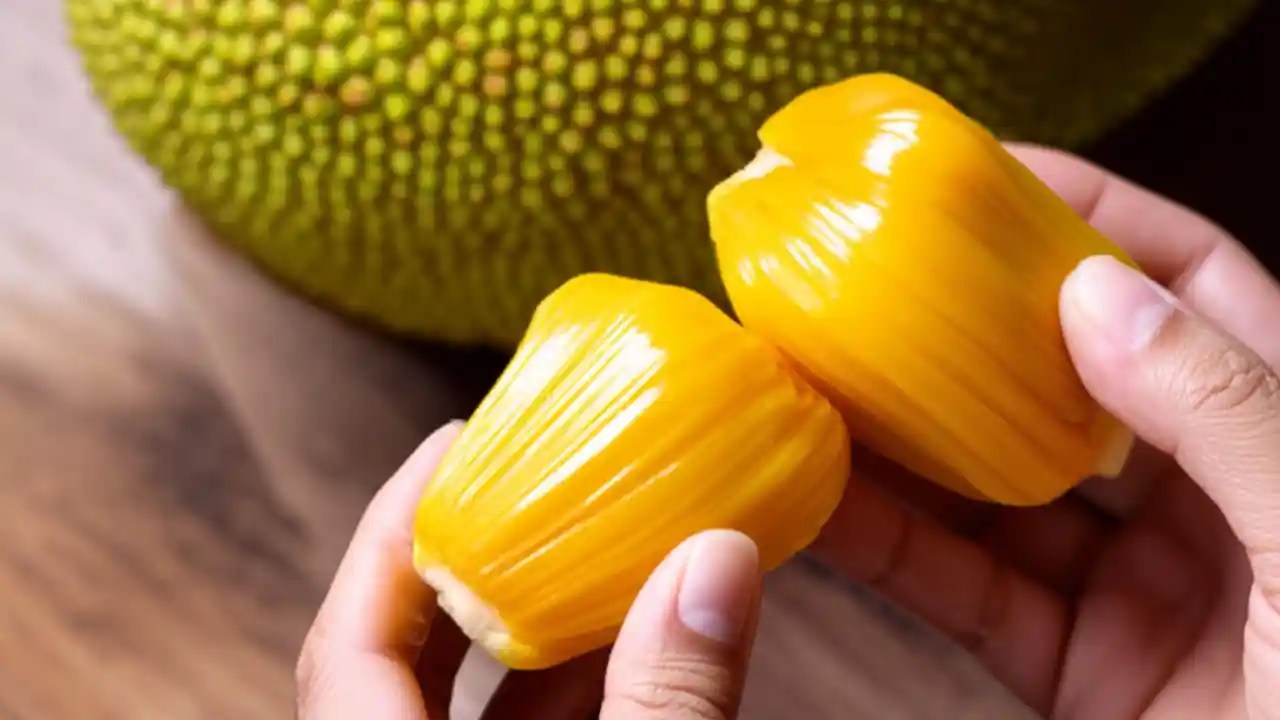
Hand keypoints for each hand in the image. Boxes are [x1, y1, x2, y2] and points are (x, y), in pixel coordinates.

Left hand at [296, 423, 761, 719]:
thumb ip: (666, 698)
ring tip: (603, 544)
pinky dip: (574, 695)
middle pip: (399, 653)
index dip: (393, 526)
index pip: (349, 636)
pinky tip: (636, 649)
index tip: (454, 439)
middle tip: (526, 474)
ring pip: (469, 706)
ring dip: (537, 629)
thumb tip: (716, 560)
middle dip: (469, 559)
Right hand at [811, 145, 1279, 718]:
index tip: (987, 179)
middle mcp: (1209, 498)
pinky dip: (895, 549)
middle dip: (972, 325)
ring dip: (909, 437)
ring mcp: (1136, 586)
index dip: (1093, 216)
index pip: (1189, 286)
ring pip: (1000, 486)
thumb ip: (1231, 413)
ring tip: (815, 376)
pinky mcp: (1075, 670)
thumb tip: (1097, 292)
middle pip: (1070, 378)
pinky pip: (969, 591)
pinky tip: (825, 501)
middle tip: (870, 277)